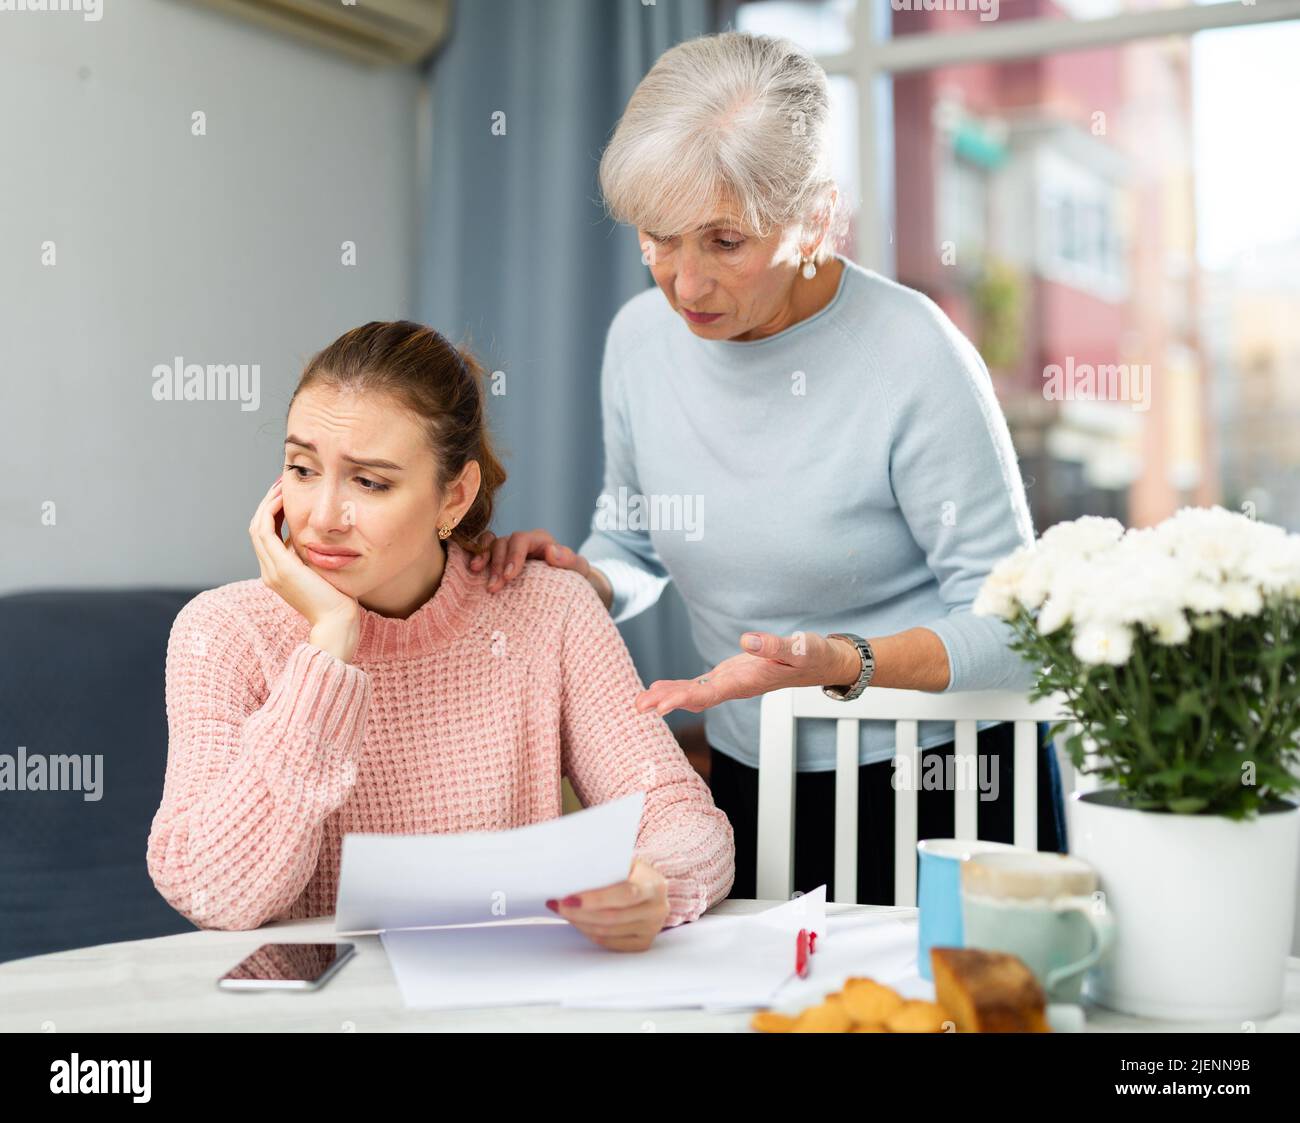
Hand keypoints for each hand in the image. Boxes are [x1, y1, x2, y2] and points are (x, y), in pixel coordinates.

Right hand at [248, 478, 360, 656]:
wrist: (337, 622)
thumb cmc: (338, 599)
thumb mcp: (321, 571)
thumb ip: (313, 556)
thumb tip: (318, 535)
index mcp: (277, 573)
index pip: (267, 536)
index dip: (273, 513)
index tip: (287, 495)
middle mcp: (269, 571)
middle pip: (258, 528)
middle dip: (269, 504)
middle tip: (281, 484)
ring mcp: (272, 570)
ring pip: (258, 527)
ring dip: (268, 504)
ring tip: (281, 486)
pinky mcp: (281, 568)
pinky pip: (265, 531)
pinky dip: (271, 512)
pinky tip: (284, 498)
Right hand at [468, 529, 609, 605]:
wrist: (567, 586)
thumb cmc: (574, 577)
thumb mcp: (578, 569)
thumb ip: (570, 560)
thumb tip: (552, 551)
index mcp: (540, 540)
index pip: (521, 540)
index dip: (513, 555)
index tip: (510, 576)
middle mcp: (522, 541)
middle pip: (503, 543)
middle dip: (497, 564)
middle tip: (493, 588)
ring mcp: (509, 549)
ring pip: (490, 545)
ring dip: (484, 559)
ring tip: (477, 574)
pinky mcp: (499, 559)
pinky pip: (483, 550)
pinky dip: (477, 556)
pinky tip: (471, 571)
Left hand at [546, 857, 668, 950]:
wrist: (651, 886)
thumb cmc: (632, 871)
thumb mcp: (626, 862)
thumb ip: (606, 868)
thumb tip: (571, 874)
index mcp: (655, 885)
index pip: (625, 894)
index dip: (596, 899)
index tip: (569, 898)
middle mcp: (657, 909)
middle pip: (612, 917)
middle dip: (580, 913)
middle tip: (559, 905)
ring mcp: (652, 929)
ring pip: (608, 932)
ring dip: (581, 923)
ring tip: (563, 911)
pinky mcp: (643, 943)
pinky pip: (610, 943)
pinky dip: (589, 932)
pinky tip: (577, 922)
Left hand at [634, 630, 859, 716]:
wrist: (822, 663)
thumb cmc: (813, 656)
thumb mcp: (800, 648)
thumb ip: (774, 646)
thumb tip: (746, 639)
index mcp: (748, 682)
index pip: (710, 694)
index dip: (684, 699)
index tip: (661, 706)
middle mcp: (736, 686)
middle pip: (695, 698)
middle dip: (666, 701)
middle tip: (637, 706)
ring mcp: (733, 682)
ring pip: (695, 693)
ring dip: (668, 696)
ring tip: (639, 702)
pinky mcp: (732, 675)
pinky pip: (701, 685)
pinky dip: (679, 687)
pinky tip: (660, 689)